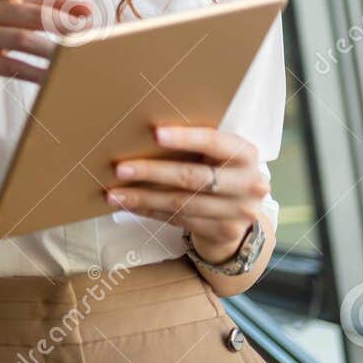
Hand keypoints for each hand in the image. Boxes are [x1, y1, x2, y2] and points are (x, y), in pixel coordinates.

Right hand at [0, 0, 88, 96]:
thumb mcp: (13, 13)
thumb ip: (48, 8)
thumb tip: (86, 11)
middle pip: (26, 14)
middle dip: (58, 22)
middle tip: (85, 30)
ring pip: (19, 40)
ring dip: (49, 50)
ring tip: (73, 58)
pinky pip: (9, 66)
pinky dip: (34, 72)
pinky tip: (52, 78)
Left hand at [106, 126, 267, 262]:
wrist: (241, 211)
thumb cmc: (218, 169)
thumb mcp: (217, 153)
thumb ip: (194, 144)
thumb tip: (141, 131)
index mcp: (245, 154)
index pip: (214, 142)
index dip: (185, 138)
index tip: (154, 133)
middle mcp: (249, 183)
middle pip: (193, 177)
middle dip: (152, 172)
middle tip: (120, 169)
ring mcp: (239, 212)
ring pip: (181, 203)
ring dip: (143, 197)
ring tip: (113, 193)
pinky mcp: (223, 231)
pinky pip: (178, 220)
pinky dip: (149, 211)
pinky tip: (128, 205)